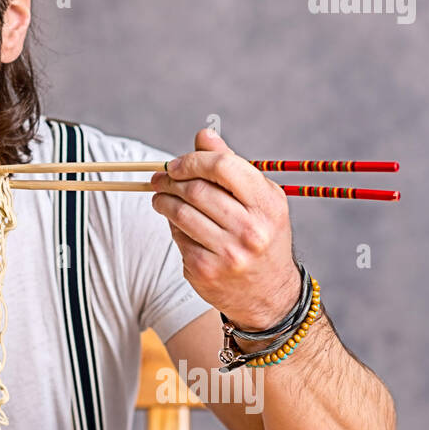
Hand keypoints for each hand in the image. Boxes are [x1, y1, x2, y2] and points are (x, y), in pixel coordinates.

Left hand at [149, 128, 300, 330]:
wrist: (270, 294)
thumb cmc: (262, 235)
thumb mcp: (260, 199)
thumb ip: (231, 165)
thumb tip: (204, 135)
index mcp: (267, 204)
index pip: (223, 167)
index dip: (192, 160)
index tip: (175, 165)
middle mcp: (250, 229)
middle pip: (196, 190)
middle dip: (170, 180)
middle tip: (158, 179)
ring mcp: (227, 252)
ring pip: (180, 213)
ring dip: (162, 201)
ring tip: (159, 198)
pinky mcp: (205, 270)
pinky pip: (178, 237)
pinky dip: (172, 226)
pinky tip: (177, 224)